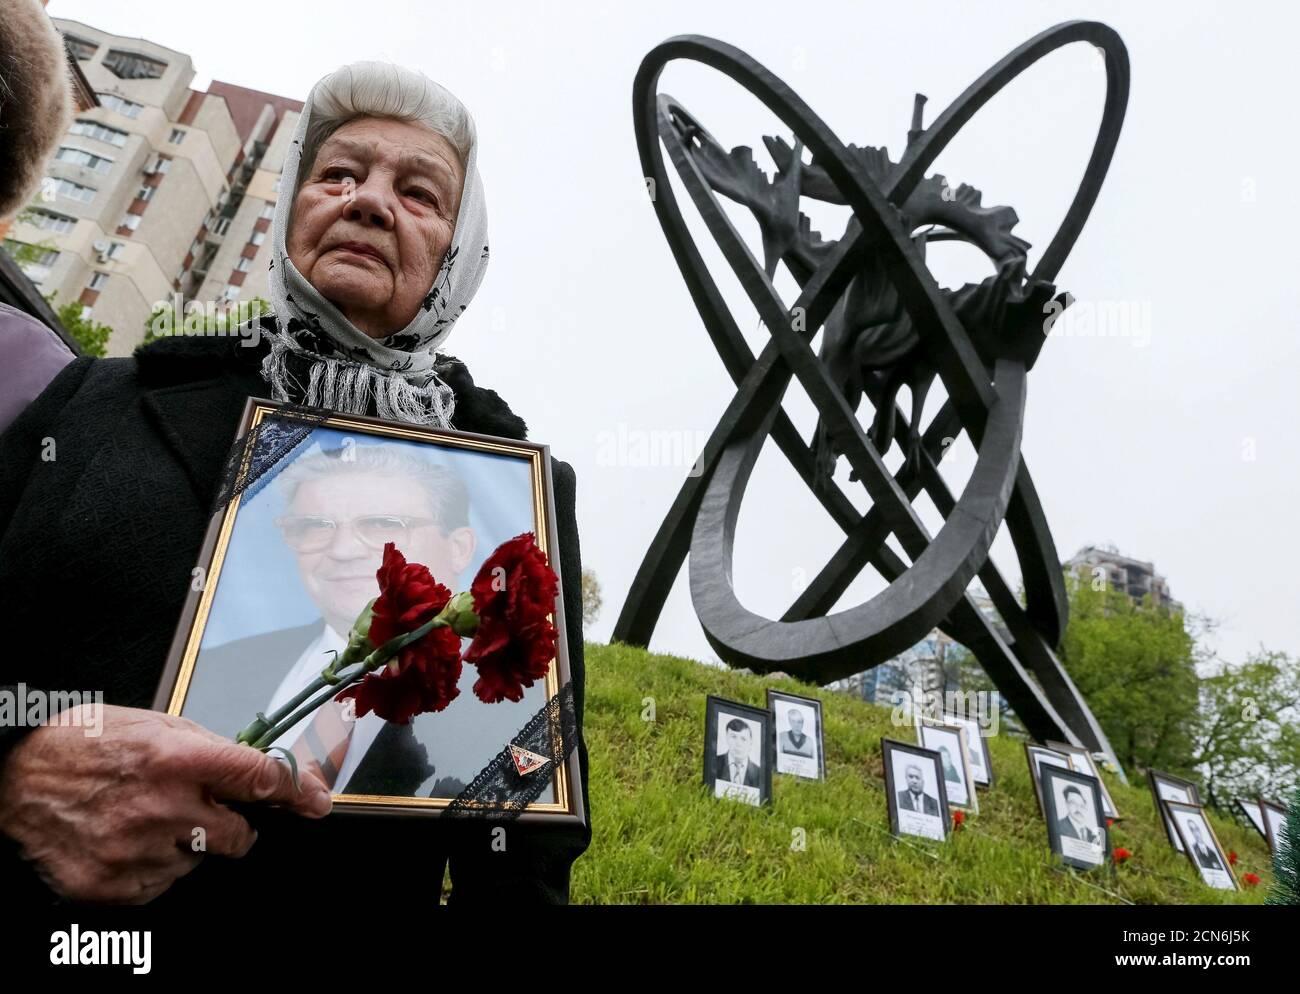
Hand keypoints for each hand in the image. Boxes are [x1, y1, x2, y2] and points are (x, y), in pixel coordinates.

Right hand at [0, 704, 331, 903]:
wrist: (11, 781)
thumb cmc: (86, 745)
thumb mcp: (156, 726)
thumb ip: (214, 750)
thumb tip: (269, 772)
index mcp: (176, 759)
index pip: (260, 779)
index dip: (297, 791)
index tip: (316, 801)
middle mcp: (160, 808)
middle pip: (239, 835)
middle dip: (229, 823)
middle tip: (194, 807)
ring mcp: (135, 852)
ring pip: (199, 861)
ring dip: (184, 844)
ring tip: (140, 818)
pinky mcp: (111, 887)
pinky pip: (162, 886)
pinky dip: (152, 867)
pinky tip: (123, 840)